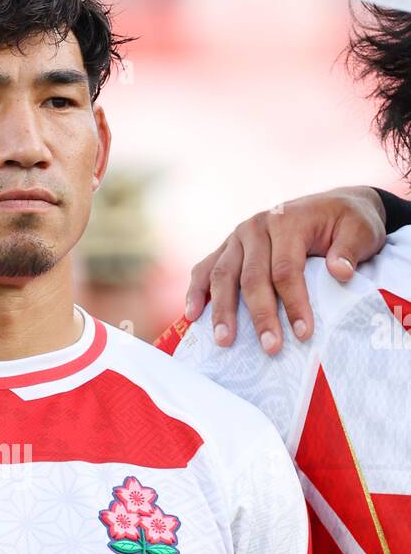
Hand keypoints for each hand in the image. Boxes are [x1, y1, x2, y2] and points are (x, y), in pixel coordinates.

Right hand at [185, 186, 387, 353]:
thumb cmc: (346, 223)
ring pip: (222, 275)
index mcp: (287, 221)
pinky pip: (205, 269)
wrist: (332, 206)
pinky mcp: (226, 248)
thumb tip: (339, 272)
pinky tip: (192, 316)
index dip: (294, 303)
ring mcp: (236, 237)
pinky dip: (195, 292)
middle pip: (251, 277)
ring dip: (221, 311)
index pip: (285, 269)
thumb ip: (350, 249)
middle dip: (260, 315)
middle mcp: (256, 227)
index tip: (303, 334)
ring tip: (224, 341)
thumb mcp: (361, 229)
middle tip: (269, 347)